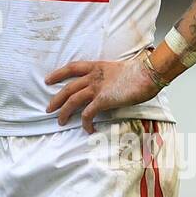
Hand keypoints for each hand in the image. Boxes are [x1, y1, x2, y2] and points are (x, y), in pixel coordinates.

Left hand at [45, 51, 161, 132]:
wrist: (148, 73)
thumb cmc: (139, 73)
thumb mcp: (118, 71)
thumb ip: (108, 78)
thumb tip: (107, 88)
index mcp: (96, 67)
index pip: (71, 68)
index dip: (58, 74)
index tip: (48, 80)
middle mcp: (92, 77)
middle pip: (67, 88)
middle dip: (56, 100)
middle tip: (48, 109)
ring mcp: (96, 88)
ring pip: (72, 101)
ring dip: (64, 113)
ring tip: (60, 122)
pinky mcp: (102, 100)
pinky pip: (88, 114)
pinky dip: (85, 123)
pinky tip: (88, 130)